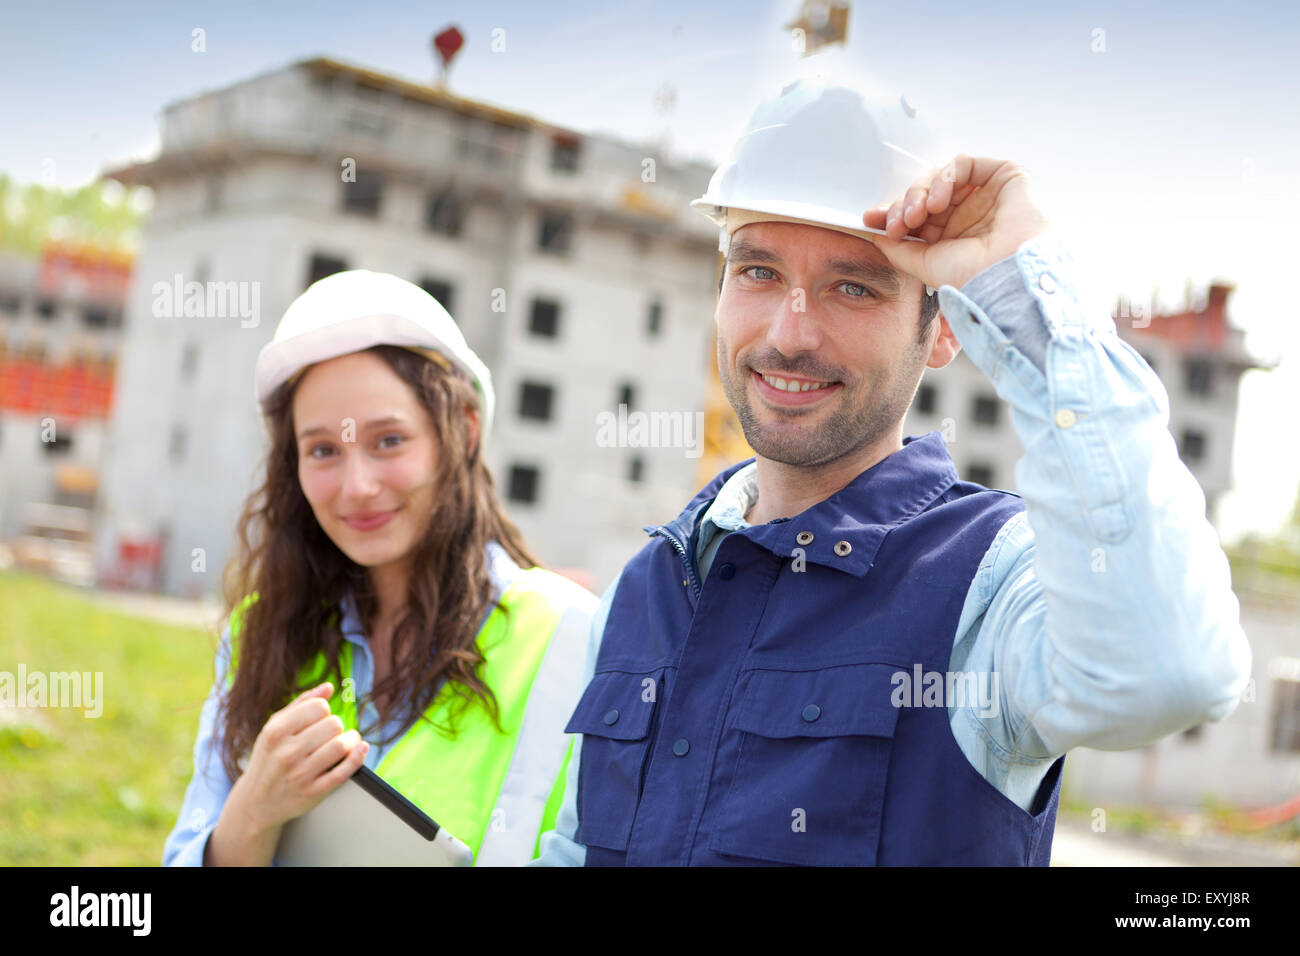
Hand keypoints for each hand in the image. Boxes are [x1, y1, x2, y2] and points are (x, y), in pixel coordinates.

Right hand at [231, 682, 368, 834]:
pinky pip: (343, 772)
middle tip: (331, 734)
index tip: (319, 720)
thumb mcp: (274, 729)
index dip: (324, 711)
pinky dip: (358, 757)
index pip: (319, 707)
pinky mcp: (313, 792)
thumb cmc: (269, 759)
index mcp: (276, 732)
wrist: (255, 803)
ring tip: (347, 741)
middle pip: (333, 724)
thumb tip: (328, 687)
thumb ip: (301, 705)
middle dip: (336, 727)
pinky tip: (361, 749)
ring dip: (351, 740)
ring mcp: (300, 774)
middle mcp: (286, 753)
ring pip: (340, 745)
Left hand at [861, 155, 1050, 290]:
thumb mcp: (924, 264)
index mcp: (953, 237)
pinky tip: (938, 200)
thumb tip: (876, 235)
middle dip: (905, 205)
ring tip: (918, 214)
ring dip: (921, 192)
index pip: (918, 216)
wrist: (1007, 274)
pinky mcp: (1003, 176)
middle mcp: (969, 215)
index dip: (893, 214)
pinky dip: (944, 177)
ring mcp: (985, 195)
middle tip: (899, 223)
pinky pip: (963, 164)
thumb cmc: (974, 276)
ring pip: (941, 177)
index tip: (871, 219)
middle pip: (925, 194)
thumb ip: (899, 249)